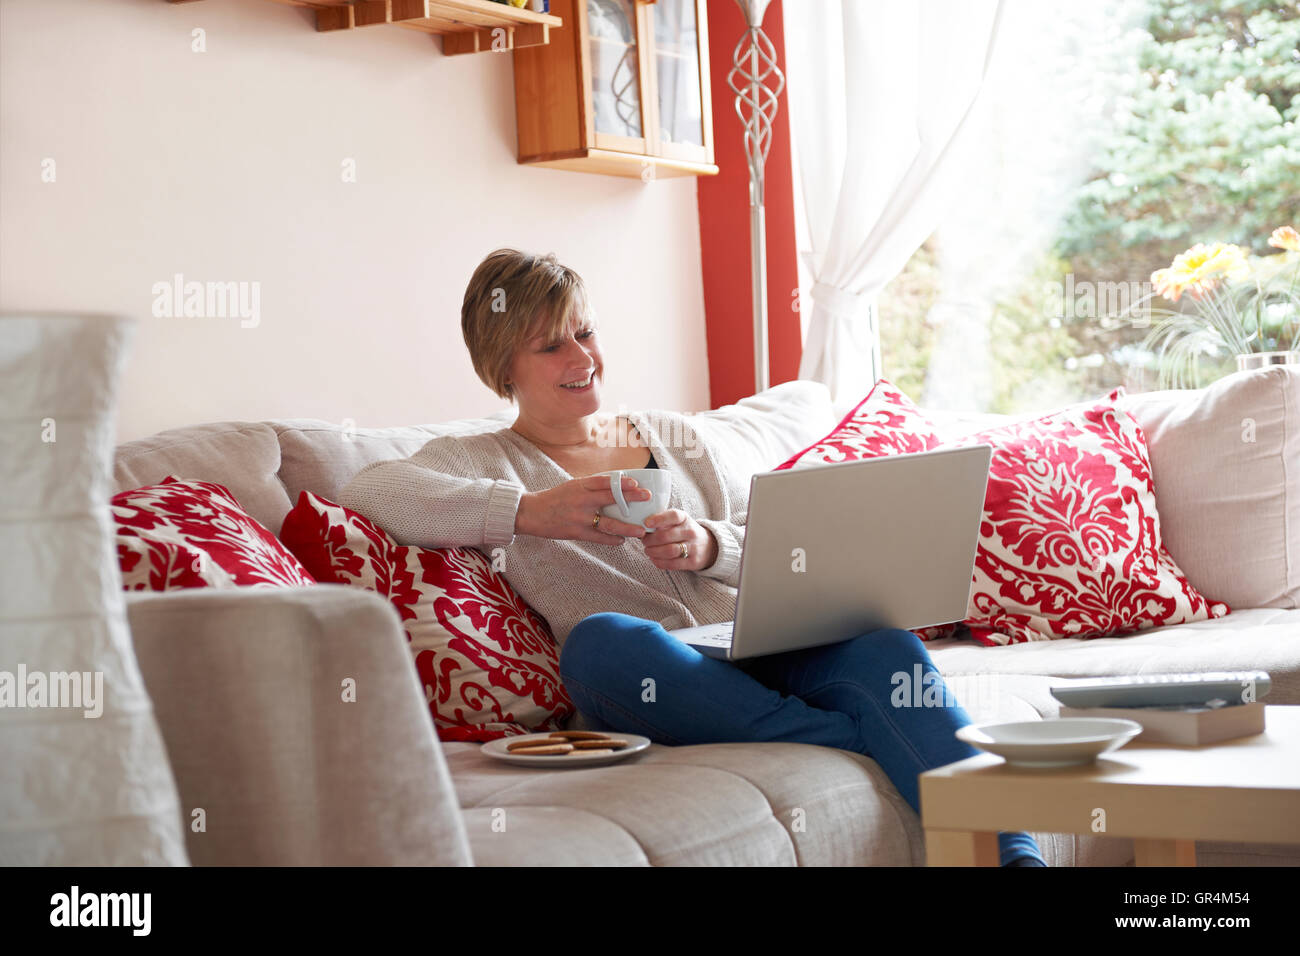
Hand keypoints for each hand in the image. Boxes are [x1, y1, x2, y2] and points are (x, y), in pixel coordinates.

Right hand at [516, 476, 653, 544]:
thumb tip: (617, 485)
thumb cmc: (555, 498)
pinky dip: (611, 540)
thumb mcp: (572, 486)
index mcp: (580, 485)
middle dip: (631, 498)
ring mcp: (579, 517)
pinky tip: (622, 541)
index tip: (636, 483)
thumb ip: (592, 486)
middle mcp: (581, 499)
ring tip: (641, 531)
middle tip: (647, 498)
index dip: (621, 482)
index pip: (604, 481)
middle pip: (610, 498)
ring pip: (608, 523)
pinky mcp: (576, 532)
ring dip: (626, 528)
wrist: (531, 513)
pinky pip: (598, 537)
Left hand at [640, 509, 718, 572]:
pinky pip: (673, 564)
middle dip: (650, 540)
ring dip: (654, 552)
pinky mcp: (693, 562)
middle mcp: (690, 532)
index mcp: (685, 518)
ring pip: (669, 551)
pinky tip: (654, 558)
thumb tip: (641, 526)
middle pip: (666, 536)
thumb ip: (662, 521)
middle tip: (644, 541)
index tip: (646, 523)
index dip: (659, 519)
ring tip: (648, 550)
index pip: (673, 516)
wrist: (708, 546)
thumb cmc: (685, 532)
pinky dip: (659, 562)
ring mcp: (693, 547)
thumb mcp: (678, 521)